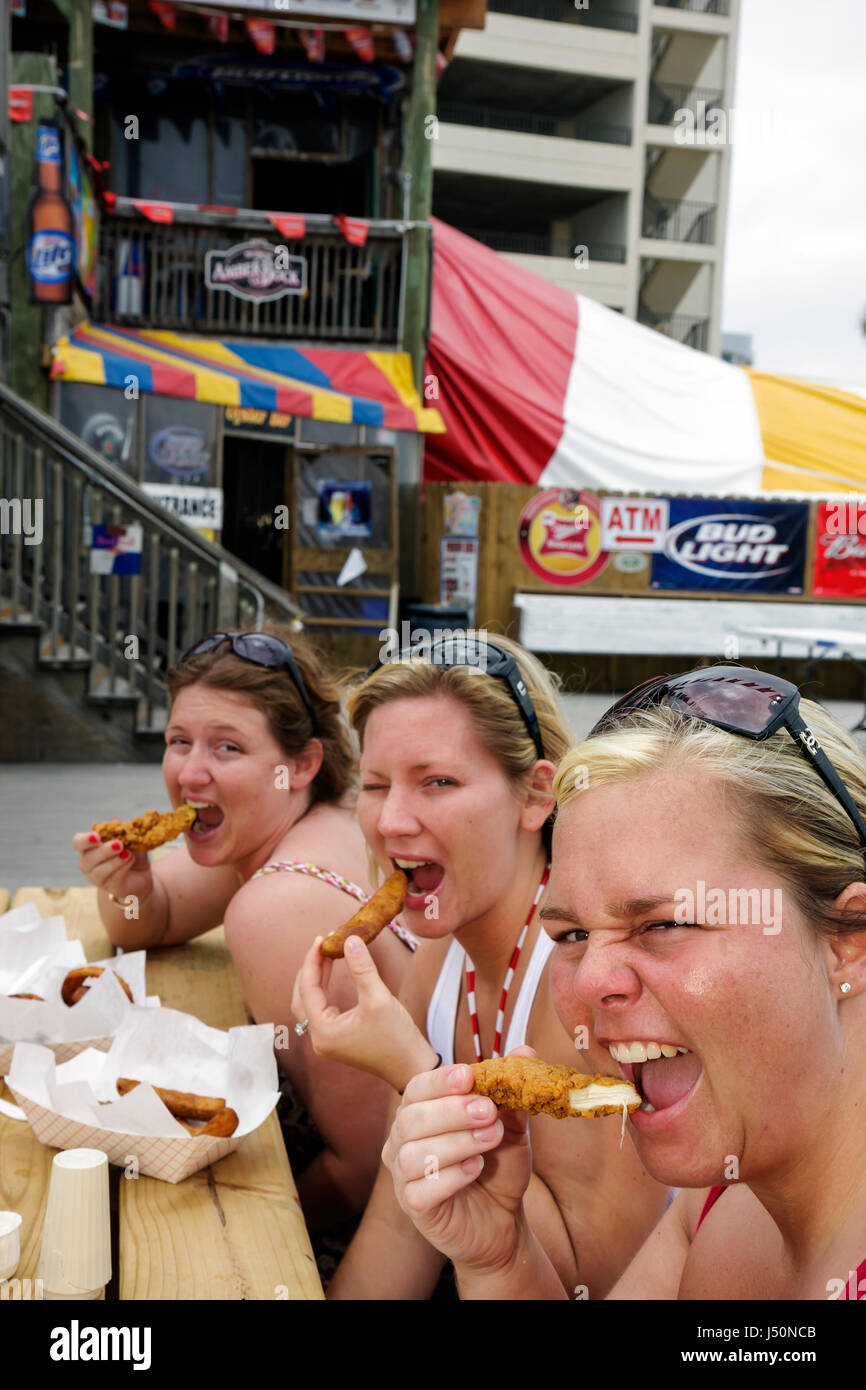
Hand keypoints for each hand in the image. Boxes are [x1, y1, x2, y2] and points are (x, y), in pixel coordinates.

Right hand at [72, 822, 153, 909]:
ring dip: (114, 861)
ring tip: (128, 853)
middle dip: (103, 851)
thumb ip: (121, 831)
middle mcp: (89, 865)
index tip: (96, 836)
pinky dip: (122, 868)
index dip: (84, 840)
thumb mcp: (129, 839)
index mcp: (89, 848)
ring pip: (98, 872)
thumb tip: (114, 821)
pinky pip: (113, 879)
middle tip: (119, 844)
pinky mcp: (111, 889)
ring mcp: (98, 879)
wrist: (142, 874)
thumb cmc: (130, 853)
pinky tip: (131, 859)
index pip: (78, 843)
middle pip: (88, 859)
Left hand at [291, 933, 434, 1089]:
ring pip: (310, 1003)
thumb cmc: (396, 1038)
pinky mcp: (337, 1038)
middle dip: (310, 969)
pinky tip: (332, 974)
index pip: (308, 989)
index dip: (312, 961)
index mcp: (323, 1031)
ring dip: (316, 978)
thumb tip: (351, 940)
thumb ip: (362, 968)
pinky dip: (324, 990)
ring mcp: (327, 1040)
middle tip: (323, 945)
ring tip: (327, 954)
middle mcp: (319, 1038)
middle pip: (302, 997)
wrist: (411, 1066)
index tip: (322, 939)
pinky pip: (322, 1009)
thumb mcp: (378, 998)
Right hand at [382, 1051, 534, 1276]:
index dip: (440, 1080)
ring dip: (456, 1142)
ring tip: (490, 1140)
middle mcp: (403, 1141)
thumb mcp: (511, 1126)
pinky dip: (450, 1176)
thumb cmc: (498, 1167)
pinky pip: (420, 1190)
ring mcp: (404, 1176)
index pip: (417, 1088)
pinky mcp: (414, 1208)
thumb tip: (526, 1052)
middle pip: (410, 1118)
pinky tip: (475, 1169)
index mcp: (421, 1112)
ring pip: (413, 1154)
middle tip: (488, 1111)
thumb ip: (513, 1092)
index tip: (470, 1076)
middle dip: (451, 1111)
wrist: (503, 1219)